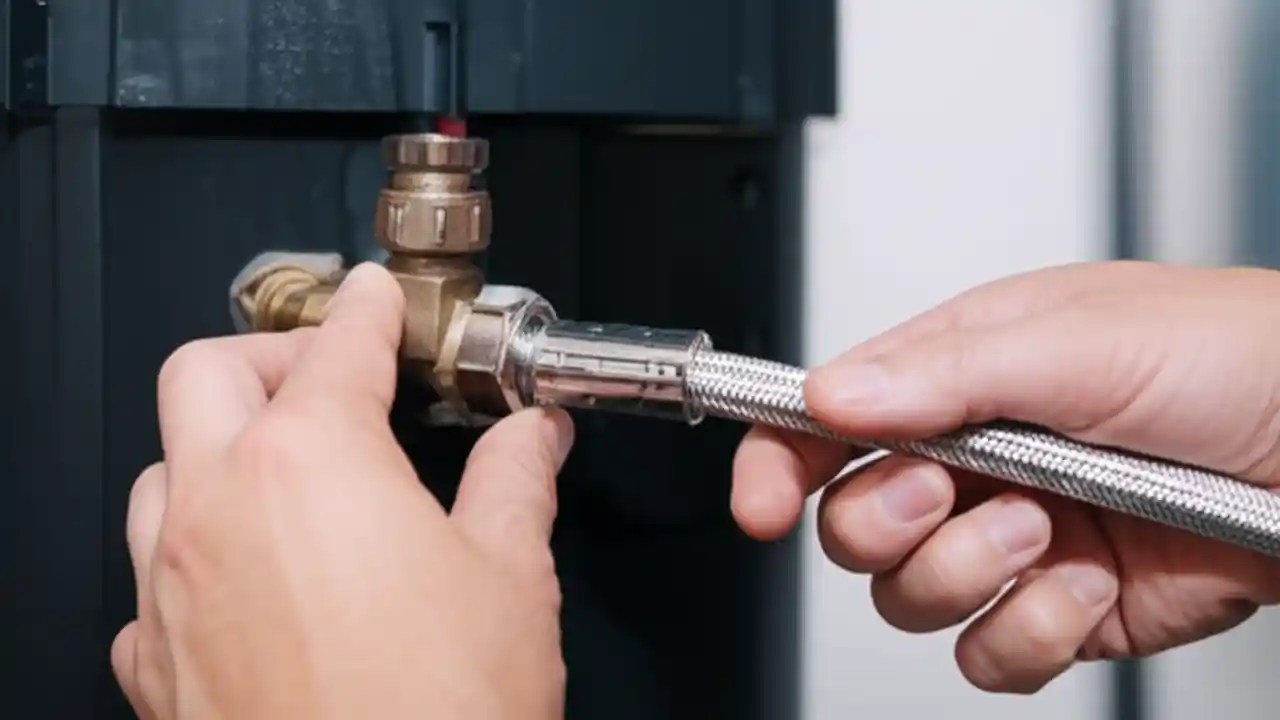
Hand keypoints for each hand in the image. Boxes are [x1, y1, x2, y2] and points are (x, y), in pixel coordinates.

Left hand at [110, 263, 572, 718]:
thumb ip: (515, 482)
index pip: (337, 345)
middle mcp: (220, 511)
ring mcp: (173, 591)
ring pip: (161, 471)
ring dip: (219, 448)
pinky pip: (150, 579)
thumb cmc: (441, 716)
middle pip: (205, 374)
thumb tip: (531, 439)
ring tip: (288, 470)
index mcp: (312, 463)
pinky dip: (197, 551)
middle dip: (272, 356)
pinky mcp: (159, 667)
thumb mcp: (509, 576)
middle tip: (329, 375)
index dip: (367, 309)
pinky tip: (252, 580)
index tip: (377, 300)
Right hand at [732, 261, 1279, 692]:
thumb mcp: (1078, 339)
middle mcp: (974, 460)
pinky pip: (990, 655)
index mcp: (956, 376)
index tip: (761, 502)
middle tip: (947, 493)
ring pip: (910, 596)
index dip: (776, 462)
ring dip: (969, 572)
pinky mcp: (1060, 609)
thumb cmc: (1228, 356)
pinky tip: (1083, 584)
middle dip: (887, 520)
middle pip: (851, 523)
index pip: (826, 419)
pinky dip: (1031, 634)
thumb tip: (830, 397)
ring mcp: (1013, 539)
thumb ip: (941, 372)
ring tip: (1046, 530)